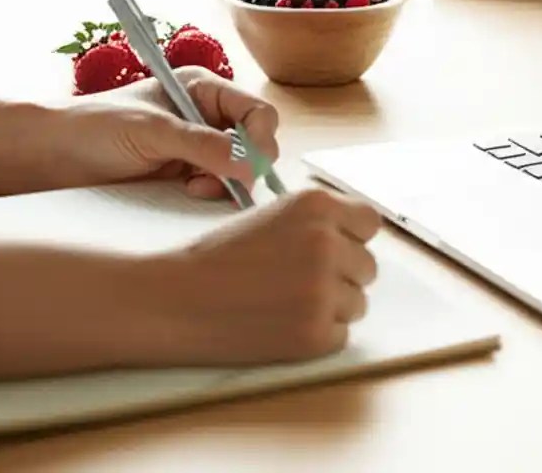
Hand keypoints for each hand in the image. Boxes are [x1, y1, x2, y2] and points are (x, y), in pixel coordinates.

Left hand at [59, 67, 279, 197]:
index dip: (260, 138)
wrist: (46, 156)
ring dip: (226, 182)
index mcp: (203, 90)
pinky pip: (218, 187)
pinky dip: (212, 194)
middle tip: (218, 182)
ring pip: (239, 169)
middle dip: (243, 163)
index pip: (257, 112)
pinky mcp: (184, 176)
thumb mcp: (152, 131)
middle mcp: (205, 117)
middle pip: (255, 142)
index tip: (249, 165)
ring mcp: (196, 148)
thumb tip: (251, 165)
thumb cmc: (92, 128)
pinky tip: (187, 194)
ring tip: (193, 188)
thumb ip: (203, 146)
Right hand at [140, 189, 380, 364]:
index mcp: (316, 205)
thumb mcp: (270, 217)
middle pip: (367, 266)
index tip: (333, 249)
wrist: (171, 300)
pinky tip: (280, 325)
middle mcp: (327, 242)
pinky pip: (341, 335)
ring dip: (330, 307)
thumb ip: (317, 223)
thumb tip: (356, 239)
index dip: (351, 238)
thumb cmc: (215, 259)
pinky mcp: (315, 333)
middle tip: (296, 283)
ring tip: (283, 304)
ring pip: (357, 303)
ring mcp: (323, 289)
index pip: (370, 223)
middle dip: (341, 276)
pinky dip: (317, 336)